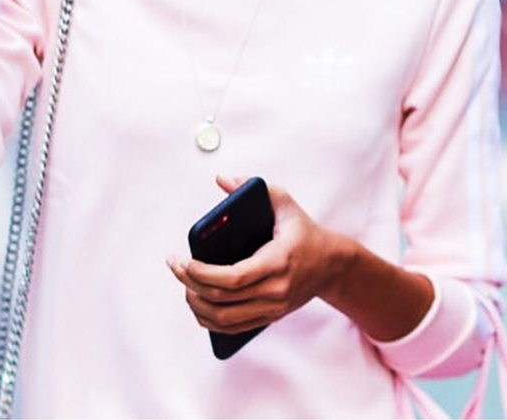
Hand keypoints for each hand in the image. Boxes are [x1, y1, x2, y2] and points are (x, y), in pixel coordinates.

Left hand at [168, 176, 342, 334]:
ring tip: (184, 284)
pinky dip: (209, 318)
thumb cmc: (304, 231)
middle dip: (190, 284)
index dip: (203, 273)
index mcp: (278, 262)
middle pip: (222, 299)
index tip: (184, 260)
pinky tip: (197, 302)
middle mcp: (275, 290)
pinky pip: (232, 327)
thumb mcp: (284, 202)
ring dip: (197, 304)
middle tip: (175, 266)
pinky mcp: (269, 317)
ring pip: (224, 319)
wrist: (332, 265)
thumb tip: (222, 179)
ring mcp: (272, 308)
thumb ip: (253, 186)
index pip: (233, 277)